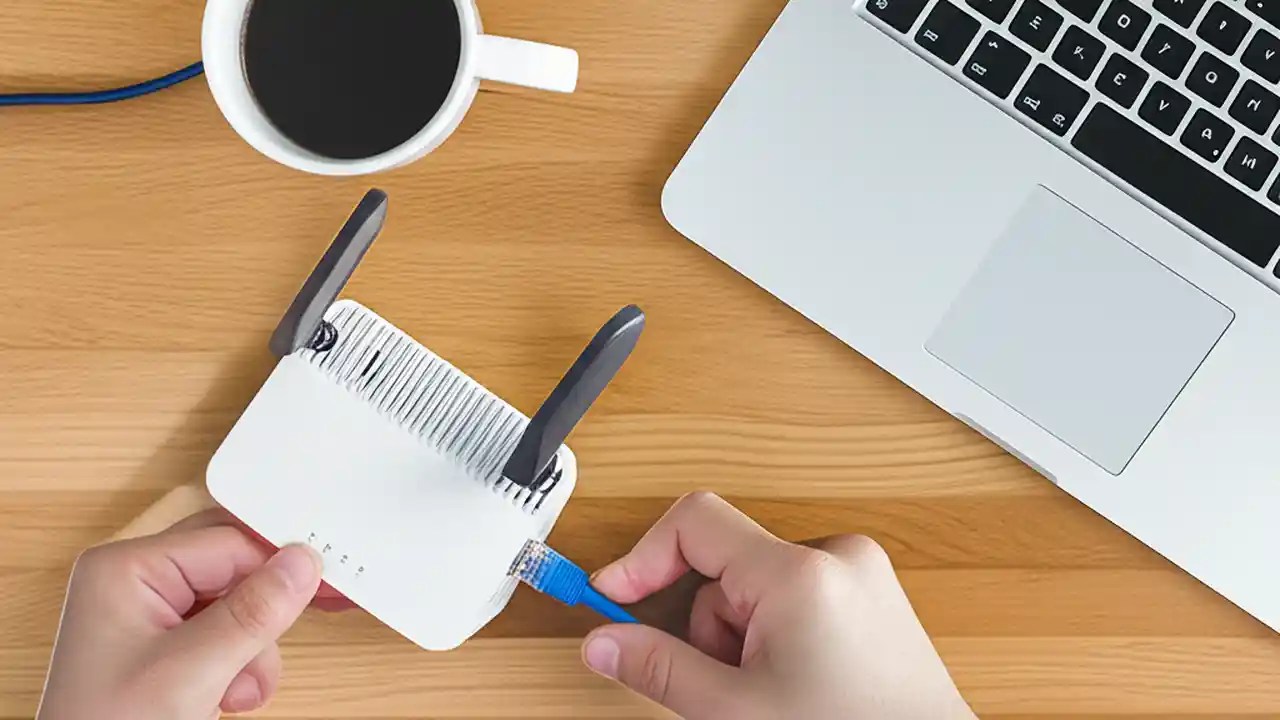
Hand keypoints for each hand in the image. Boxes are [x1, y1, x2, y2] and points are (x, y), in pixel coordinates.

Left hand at [38, 510, 324, 718]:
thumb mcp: (191, 671)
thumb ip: (251, 614)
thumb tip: (300, 564)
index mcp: (126, 569)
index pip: (227, 542)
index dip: (279, 564)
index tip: (323, 582)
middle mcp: (136, 581)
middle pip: (233, 566)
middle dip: (263, 610)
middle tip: (301, 622)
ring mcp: (149, 613)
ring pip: (237, 603)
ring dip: (253, 648)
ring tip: (238, 689)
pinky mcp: (165, 643)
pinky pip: (226, 631)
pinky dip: (241, 664)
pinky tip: (228, 694)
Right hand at [582, 493, 974, 719]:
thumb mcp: (737, 712)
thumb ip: (660, 670)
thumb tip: (603, 642)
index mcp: (799, 574)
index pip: (695, 522)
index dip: (642, 558)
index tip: (613, 596)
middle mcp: (835, 557)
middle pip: (726, 565)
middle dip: (711, 627)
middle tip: (729, 686)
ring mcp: (860, 572)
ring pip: (758, 587)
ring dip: (745, 637)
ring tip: (776, 692)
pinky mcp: (872, 592)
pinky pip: (796, 596)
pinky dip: (779, 635)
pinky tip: (800, 681)